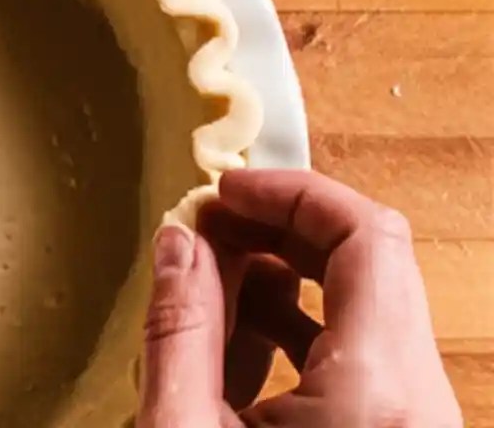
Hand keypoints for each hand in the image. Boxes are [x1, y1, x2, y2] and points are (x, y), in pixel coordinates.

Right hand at [138, 170, 462, 426]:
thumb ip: (178, 331)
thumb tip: (178, 242)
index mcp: (375, 391)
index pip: (367, 237)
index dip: (293, 194)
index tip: (227, 190)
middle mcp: (417, 401)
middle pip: (372, 262)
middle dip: (280, 229)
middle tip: (208, 226)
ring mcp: (414, 419)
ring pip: (365, 307)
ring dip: (283, 279)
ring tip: (207, 285)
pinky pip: (363, 354)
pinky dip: (300, 330)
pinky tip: (232, 345)